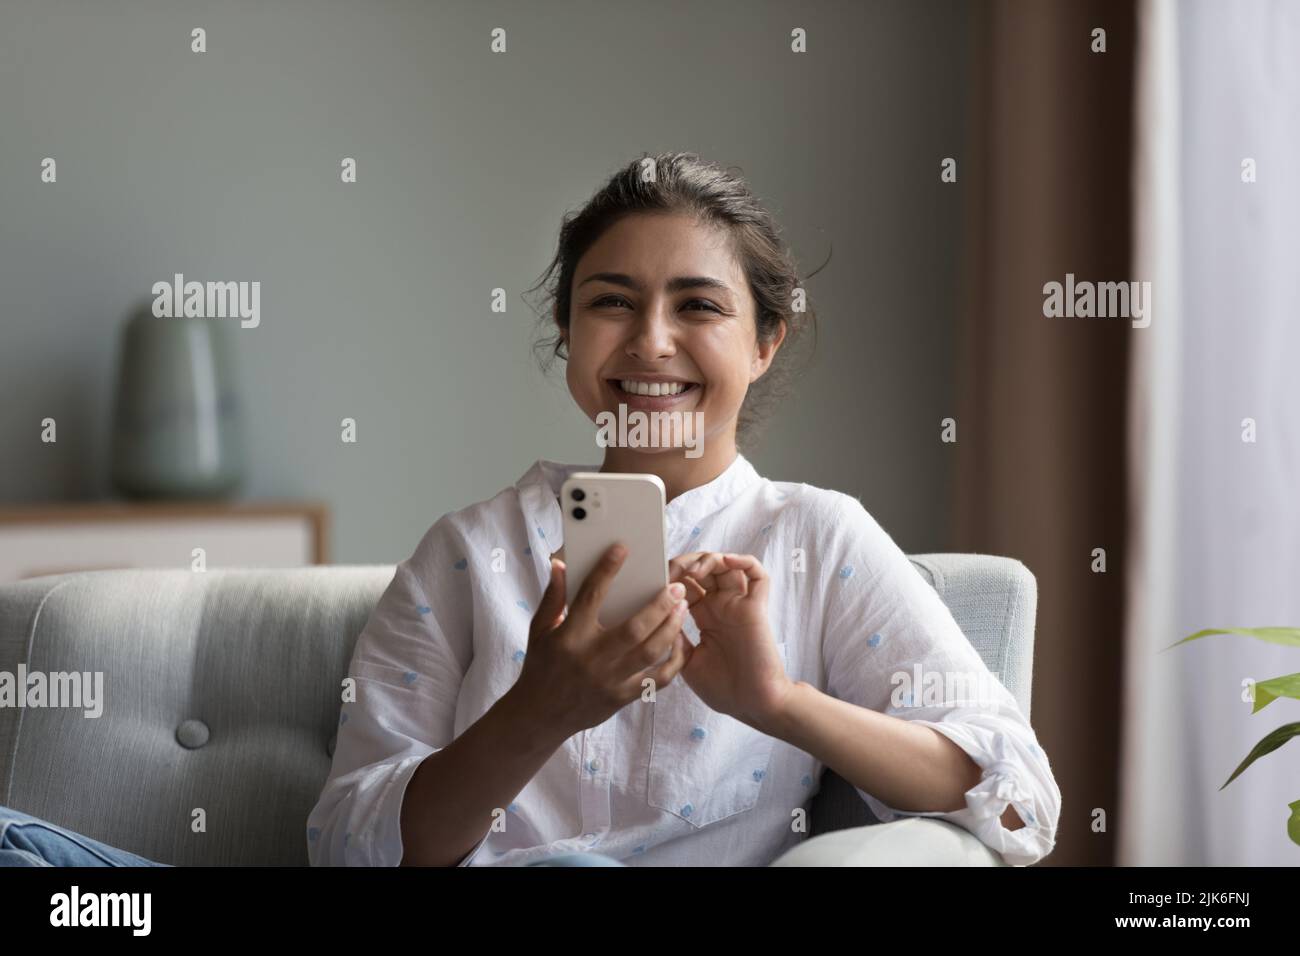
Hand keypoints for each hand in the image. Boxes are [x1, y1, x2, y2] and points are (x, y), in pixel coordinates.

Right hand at [512, 544, 692, 738]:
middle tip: (676, 587)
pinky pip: (657, 680)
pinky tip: (681, 643)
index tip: (622, 550)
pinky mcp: (621, 698)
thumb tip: (559, 564)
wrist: (539, 716)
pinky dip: (674, 662)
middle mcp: (591, 658)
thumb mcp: (539, 630)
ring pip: (650, 652)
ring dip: (671, 628)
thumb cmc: (540, 667)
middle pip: (634, 628)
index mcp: (569, 636)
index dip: (606, 570)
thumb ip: (553, 597)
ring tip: (682, 608)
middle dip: (659, 605)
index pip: (590, 596)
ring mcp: (609, 680)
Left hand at [671, 551, 794, 731]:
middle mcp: (721, 607)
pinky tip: (725, 562)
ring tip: (693, 571)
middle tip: (670, 569)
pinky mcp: (757, 607)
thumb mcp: (687, 662)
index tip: (654, 580)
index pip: (686, 584)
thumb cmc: (723, 689)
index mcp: (704, 617)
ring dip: (709, 560)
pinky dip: (743, 561)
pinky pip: (757, 575)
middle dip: (686, 564)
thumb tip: (659, 614)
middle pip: (705, 570)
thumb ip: (675, 637)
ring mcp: (739, 605)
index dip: (671, 578)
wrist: (752, 705)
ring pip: (727, 565)